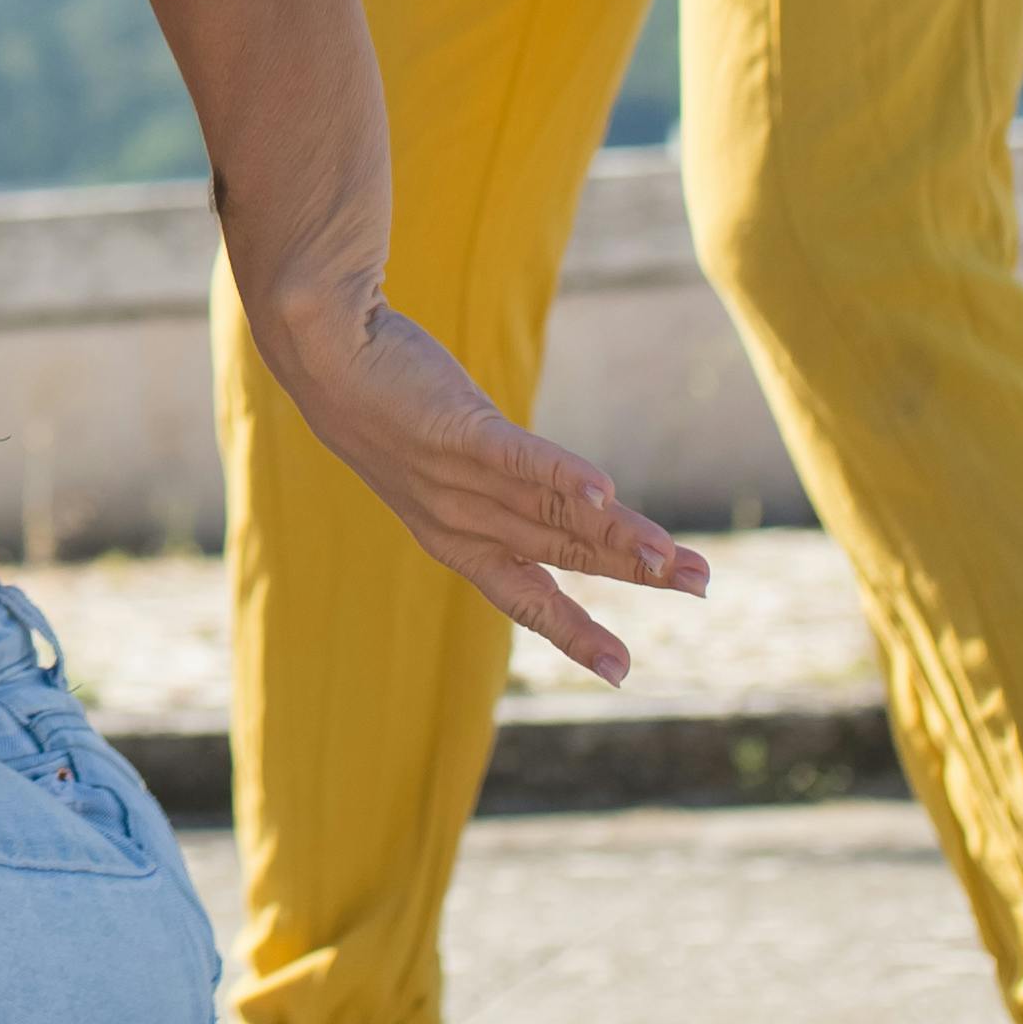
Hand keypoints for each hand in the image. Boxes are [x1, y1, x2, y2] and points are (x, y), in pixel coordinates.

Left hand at [254, 284, 705, 683]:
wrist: (322, 351)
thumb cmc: (387, 404)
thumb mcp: (441, 462)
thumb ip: (503, 487)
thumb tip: (566, 499)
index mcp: (453, 538)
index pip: (525, 595)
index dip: (574, 632)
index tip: (622, 672)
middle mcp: (457, 518)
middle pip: (561, 552)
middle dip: (633, 573)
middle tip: (700, 586)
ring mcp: (455, 477)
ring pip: (552, 516)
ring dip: (620, 537)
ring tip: (677, 560)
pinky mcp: (455, 428)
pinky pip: (518, 458)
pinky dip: (564, 476)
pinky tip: (607, 491)